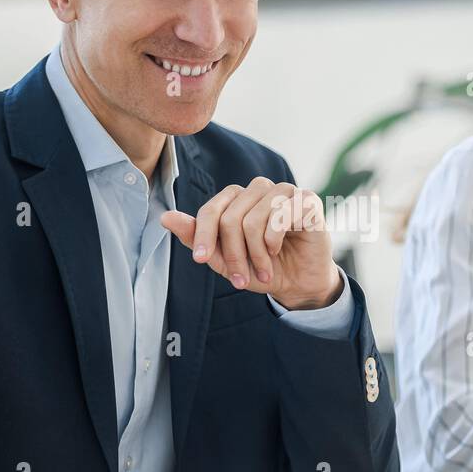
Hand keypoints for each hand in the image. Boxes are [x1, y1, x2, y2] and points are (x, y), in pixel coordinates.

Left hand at [162, 177, 342, 310]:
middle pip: (231, 218)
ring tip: (262, 271)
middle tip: (241, 280)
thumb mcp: (225, 259)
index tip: (201, 260)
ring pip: (254, 219)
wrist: (299, 283)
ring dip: (255, 253)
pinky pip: (280, 217)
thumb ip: (198, 238)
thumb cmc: (262, 268)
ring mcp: (284, 191)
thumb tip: (165, 217)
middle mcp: (259, 188)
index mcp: (237, 198)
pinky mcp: (307, 200)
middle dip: (233, 254)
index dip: (203, 235)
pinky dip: (274, 241)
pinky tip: (278, 251)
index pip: (211, 209)